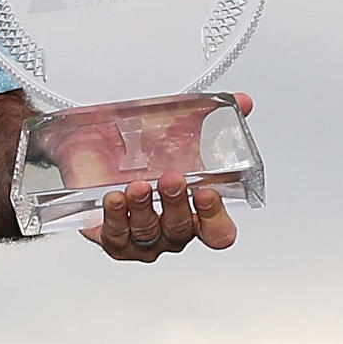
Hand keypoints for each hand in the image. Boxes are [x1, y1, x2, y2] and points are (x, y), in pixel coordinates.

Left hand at [84, 90, 249, 261]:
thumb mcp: (181, 136)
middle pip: (181, 228)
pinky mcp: (115, 240)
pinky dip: (115, 216)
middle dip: (176, 203)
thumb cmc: (149, 161)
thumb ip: (216, 121)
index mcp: (196, 214)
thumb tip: (242, 102)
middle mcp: (172, 231)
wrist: (100, 165)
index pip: (217, 230)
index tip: (207, 192)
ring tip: (137, 185)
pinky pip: (116, 235)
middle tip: (170, 179)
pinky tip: (115, 198)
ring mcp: (144, 240)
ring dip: (143, 207)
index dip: (214, 217)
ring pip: (147, 231)